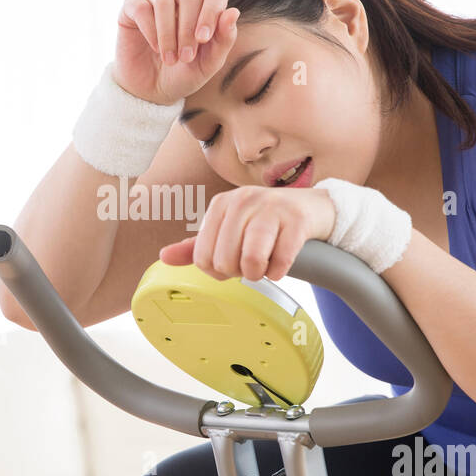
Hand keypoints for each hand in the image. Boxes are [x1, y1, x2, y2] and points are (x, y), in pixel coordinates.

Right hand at [112, 0, 241, 106]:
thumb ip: (224, 40)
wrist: (152, 92)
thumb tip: (233, 12)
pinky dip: (149, 29)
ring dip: (168, 32)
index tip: (203, 40)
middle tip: (186, 57)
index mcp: (204, 7)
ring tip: (170, 59)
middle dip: (188, 28)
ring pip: (164, 0)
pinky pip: (141, 7)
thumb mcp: (208, 64)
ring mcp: (156, 0)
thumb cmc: (184, 75)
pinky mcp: (133, 8)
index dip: (211, 12)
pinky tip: (154, 48)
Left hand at [159, 185, 336, 282]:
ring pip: (251, 260)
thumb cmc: (265, 221)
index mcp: (220, 205)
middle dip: (239, 273)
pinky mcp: (296, 220)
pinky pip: (280, 261)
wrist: (312, 207)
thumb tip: (163, 257)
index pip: (202, 257)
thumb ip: (196, 245)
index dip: (217, 271)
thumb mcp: (228, 229)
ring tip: (264, 266)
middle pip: (225, 261)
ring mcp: (270, 208)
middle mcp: (242, 201)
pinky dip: (279, 271)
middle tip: (250, 264)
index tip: (232, 263)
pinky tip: (281, 263)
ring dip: (259, 273)